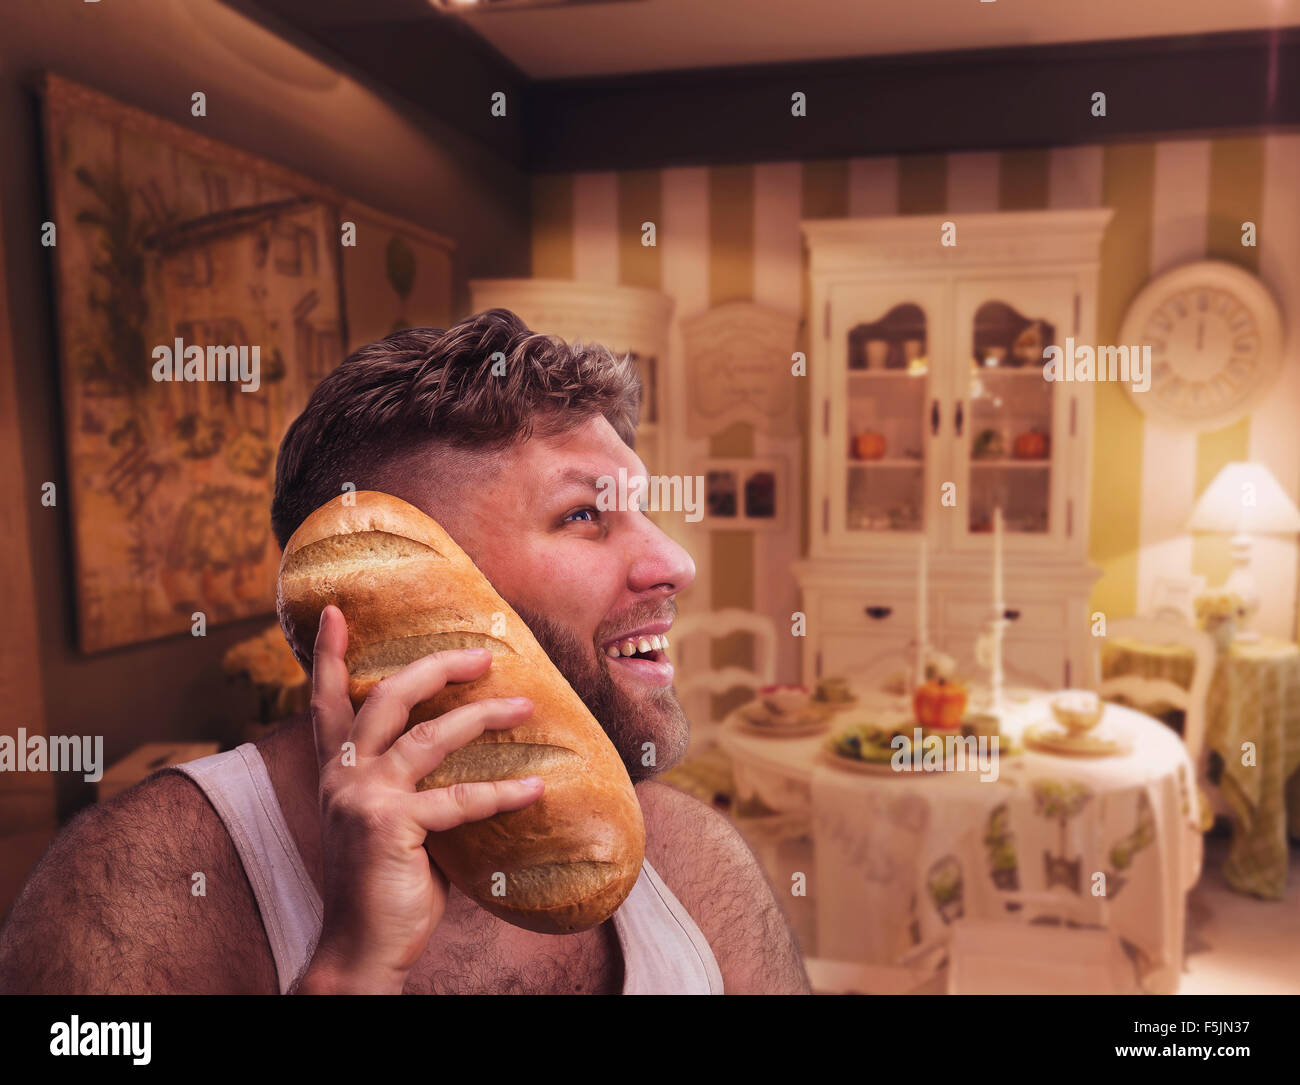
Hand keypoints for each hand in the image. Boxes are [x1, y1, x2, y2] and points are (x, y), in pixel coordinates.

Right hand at [295, 605, 542, 993]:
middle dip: (435, 666)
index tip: (334, 610)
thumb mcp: (393, 826)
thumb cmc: (384, 887)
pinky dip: (503, 793)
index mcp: (336, 773)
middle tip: (481, 654)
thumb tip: (473, 763)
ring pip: (429, 736)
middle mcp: (342, 776)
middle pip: (386, 697)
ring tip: (524, 708)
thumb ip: (417, 789)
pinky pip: (460, 799)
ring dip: (482, 717)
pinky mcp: (392, 826)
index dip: (329, 655)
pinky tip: (535, 787)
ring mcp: (364, 798)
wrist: (359, 949)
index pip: (326, 702)